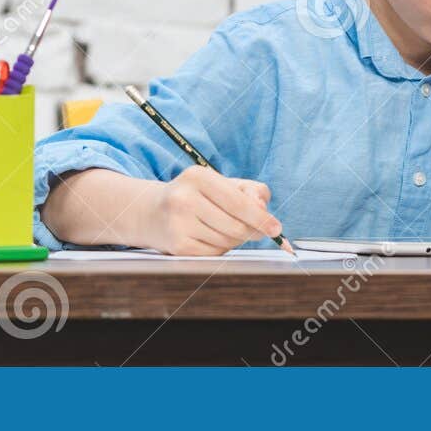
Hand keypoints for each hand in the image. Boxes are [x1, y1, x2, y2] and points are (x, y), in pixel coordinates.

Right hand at [146, 165, 280, 255]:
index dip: (261, 218)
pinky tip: (212, 237)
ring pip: (227, 242)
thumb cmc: (197, 195)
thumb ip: (251, 190)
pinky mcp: (177, 247)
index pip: (238, 202)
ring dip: (236, 240)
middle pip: (235, 226)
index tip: (277, 229)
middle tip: (258, 232)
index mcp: (198, 177)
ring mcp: (178, 225)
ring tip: (225, 228)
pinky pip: (215, 254)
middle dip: (252, 232)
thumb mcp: (222, 183)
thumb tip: (263, 208)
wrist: (153, 212)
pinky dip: (221, 249)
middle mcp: (184, 199)